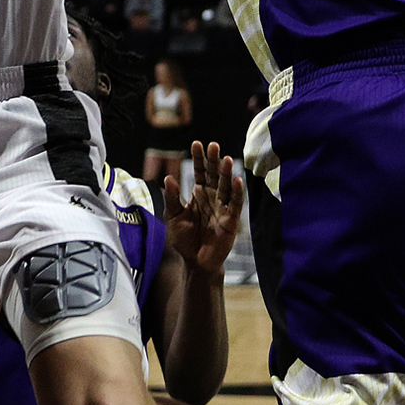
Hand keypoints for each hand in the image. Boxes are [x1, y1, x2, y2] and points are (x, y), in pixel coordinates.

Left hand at [164, 141, 243, 275]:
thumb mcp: (174, 217)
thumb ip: (172, 198)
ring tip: (225, 159)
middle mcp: (212, 196)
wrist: (195, 261)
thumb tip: (168, 177)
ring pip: (225, 186)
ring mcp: (222, 207)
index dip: (198, 158)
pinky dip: (237, 192)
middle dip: (213, 160)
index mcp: (198, 193)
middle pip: (213, 175)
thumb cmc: (184, 239)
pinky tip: (237, 180)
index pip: (199, 171)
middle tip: (213, 146)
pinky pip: (235, 204)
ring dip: (226, 173)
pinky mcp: (231, 219)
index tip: (197, 143)